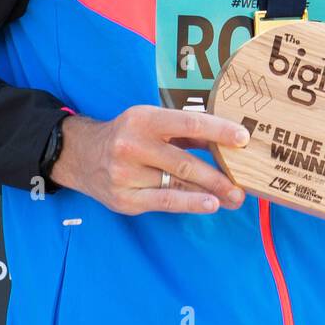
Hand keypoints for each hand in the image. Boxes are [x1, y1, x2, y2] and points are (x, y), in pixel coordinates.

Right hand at [51, 106, 249, 215]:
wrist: (81, 155)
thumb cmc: (128, 135)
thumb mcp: (153, 123)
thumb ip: (188, 132)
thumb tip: (228, 142)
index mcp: (144, 119)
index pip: (189, 123)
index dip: (218, 131)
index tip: (243, 139)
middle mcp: (132, 146)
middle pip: (184, 162)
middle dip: (218, 176)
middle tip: (242, 186)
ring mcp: (125, 174)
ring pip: (177, 185)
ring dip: (209, 193)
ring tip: (232, 198)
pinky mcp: (124, 199)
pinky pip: (164, 202)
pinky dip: (189, 204)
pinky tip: (209, 205)